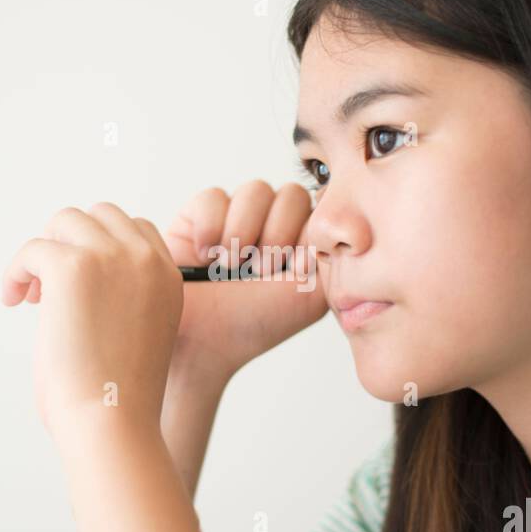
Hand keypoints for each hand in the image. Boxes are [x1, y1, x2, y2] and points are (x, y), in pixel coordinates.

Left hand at [1, 202, 182, 441]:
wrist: (111, 419)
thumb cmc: (118, 397)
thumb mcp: (139, 334)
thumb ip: (122, 299)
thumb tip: (75, 283)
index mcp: (167, 278)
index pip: (135, 230)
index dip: (100, 250)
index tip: (80, 288)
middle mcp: (146, 260)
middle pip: (100, 216)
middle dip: (71, 244)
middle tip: (50, 289)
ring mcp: (111, 258)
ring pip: (65, 222)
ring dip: (44, 252)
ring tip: (31, 295)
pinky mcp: (72, 267)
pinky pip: (33, 248)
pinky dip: (16, 271)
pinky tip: (14, 300)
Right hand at [163, 181, 328, 383]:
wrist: (200, 341)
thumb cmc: (254, 322)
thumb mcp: (309, 296)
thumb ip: (328, 255)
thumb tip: (330, 220)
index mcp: (302, 240)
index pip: (320, 209)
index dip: (308, 236)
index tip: (296, 270)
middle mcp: (271, 223)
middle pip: (292, 194)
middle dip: (278, 235)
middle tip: (260, 271)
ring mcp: (237, 214)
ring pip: (256, 190)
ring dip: (245, 232)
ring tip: (230, 267)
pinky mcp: (200, 213)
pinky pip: (214, 196)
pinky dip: (211, 228)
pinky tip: (205, 256)